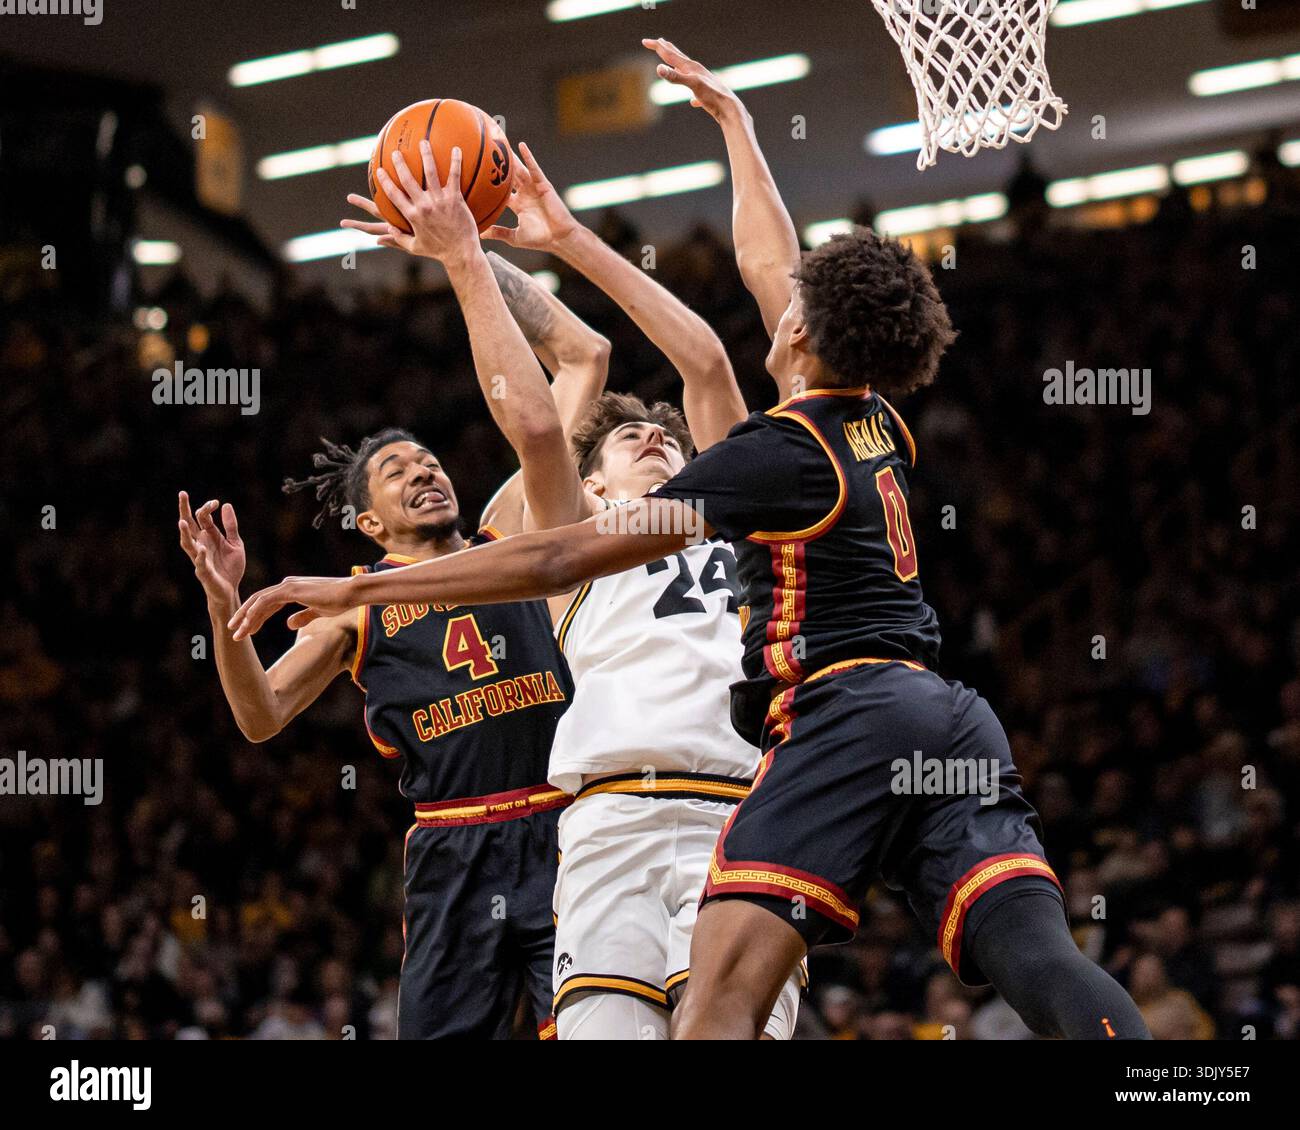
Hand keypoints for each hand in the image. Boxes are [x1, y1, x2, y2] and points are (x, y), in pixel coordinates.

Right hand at [178, 491, 245, 609]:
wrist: (230, 590)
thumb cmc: (229, 567)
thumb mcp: (235, 543)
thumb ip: (230, 526)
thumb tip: (226, 504)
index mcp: (207, 536)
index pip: (202, 517)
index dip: (207, 508)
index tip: (216, 502)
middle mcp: (200, 545)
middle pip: (189, 526)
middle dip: (184, 510)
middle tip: (182, 494)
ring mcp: (200, 558)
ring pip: (188, 544)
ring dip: (185, 533)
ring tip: (182, 521)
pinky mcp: (204, 572)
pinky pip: (200, 564)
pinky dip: (200, 556)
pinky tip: (201, 548)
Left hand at [227, 574, 360, 640]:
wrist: (350, 593)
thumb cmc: (338, 601)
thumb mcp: (318, 612)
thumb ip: (303, 616)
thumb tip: (289, 624)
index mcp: (291, 589)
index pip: (266, 604)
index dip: (255, 617)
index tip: (246, 630)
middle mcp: (286, 585)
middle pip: (258, 602)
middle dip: (244, 618)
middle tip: (233, 631)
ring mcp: (287, 586)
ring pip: (258, 601)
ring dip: (245, 617)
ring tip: (236, 632)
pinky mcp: (291, 590)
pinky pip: (267, 601)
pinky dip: (255, 612)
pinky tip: (248, 623)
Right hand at [341, 141, 478, 265]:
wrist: (461, 254)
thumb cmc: (439, 251)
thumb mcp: (415, 247)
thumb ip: (399, 239)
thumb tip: (385, 233)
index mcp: (412, 216)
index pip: (394, 195)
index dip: (385, 182)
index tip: (379, 171)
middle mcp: (424, 206)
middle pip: (408, 179)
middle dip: (400, 164)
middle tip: (396, 152)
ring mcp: (440, 201)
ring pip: (431, 173)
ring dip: (426, 155)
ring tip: (423, 142)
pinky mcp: (455, 199)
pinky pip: (455, 176)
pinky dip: (455, 162)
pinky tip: (456, 149)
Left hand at [482, 142, 579, 253]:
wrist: (558, 238)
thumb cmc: (539, 239)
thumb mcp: (514, 236)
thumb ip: (498, 232)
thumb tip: (480, 234)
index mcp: (518, 204)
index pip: (501, 191)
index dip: (491, 183)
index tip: (477, 175)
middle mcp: (525, 193)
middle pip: (509, 176)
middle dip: (500, 165)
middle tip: (487, 152)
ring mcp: (534, 188)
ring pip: (519, 169)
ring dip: (511, 156)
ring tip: (500, 142)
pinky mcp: (543, 185)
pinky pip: (534, 168)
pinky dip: (528, 157)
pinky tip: (521, 145)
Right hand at [642, 37, 741, 120]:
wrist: (730, 109)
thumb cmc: (712, 96)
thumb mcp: (692, 85)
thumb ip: (675, 77)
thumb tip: (658, 68)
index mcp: (690, 67)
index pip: (669, 54)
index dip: (656, 47)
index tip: (645, 41)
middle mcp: (696, 71)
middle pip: (678, 58)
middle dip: (666, 50)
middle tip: (657, 41)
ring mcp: (702, 82)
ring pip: (686, 71)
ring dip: (677, 65)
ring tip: (674, 62)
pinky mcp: (706, 95)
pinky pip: (696, 92)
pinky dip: (691, 94)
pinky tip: (693, 101)